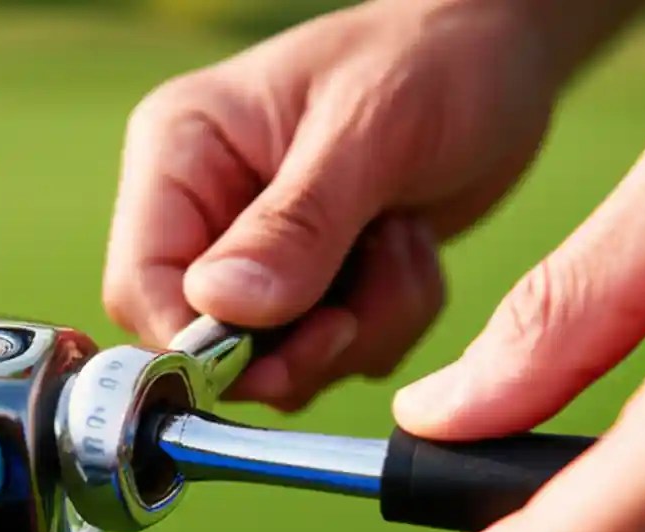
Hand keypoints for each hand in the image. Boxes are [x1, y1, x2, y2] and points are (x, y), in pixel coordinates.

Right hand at [102, 0, 570, 409]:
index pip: (141, 283)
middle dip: (293, 344)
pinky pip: (330, 356)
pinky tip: (411, 254)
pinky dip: (384, 327)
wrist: (503, 58)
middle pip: (203, 340)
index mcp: (181, 154)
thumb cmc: (433, 58)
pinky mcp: (310, 285)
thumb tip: (222, 307)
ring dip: (356, 331)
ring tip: (401, 248)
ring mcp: (257, 253)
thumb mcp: (370, 132)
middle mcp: (205, 209)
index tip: (275, 359)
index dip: (195, 343)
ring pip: (274, 360)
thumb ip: (296, 225)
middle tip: (357, 311)